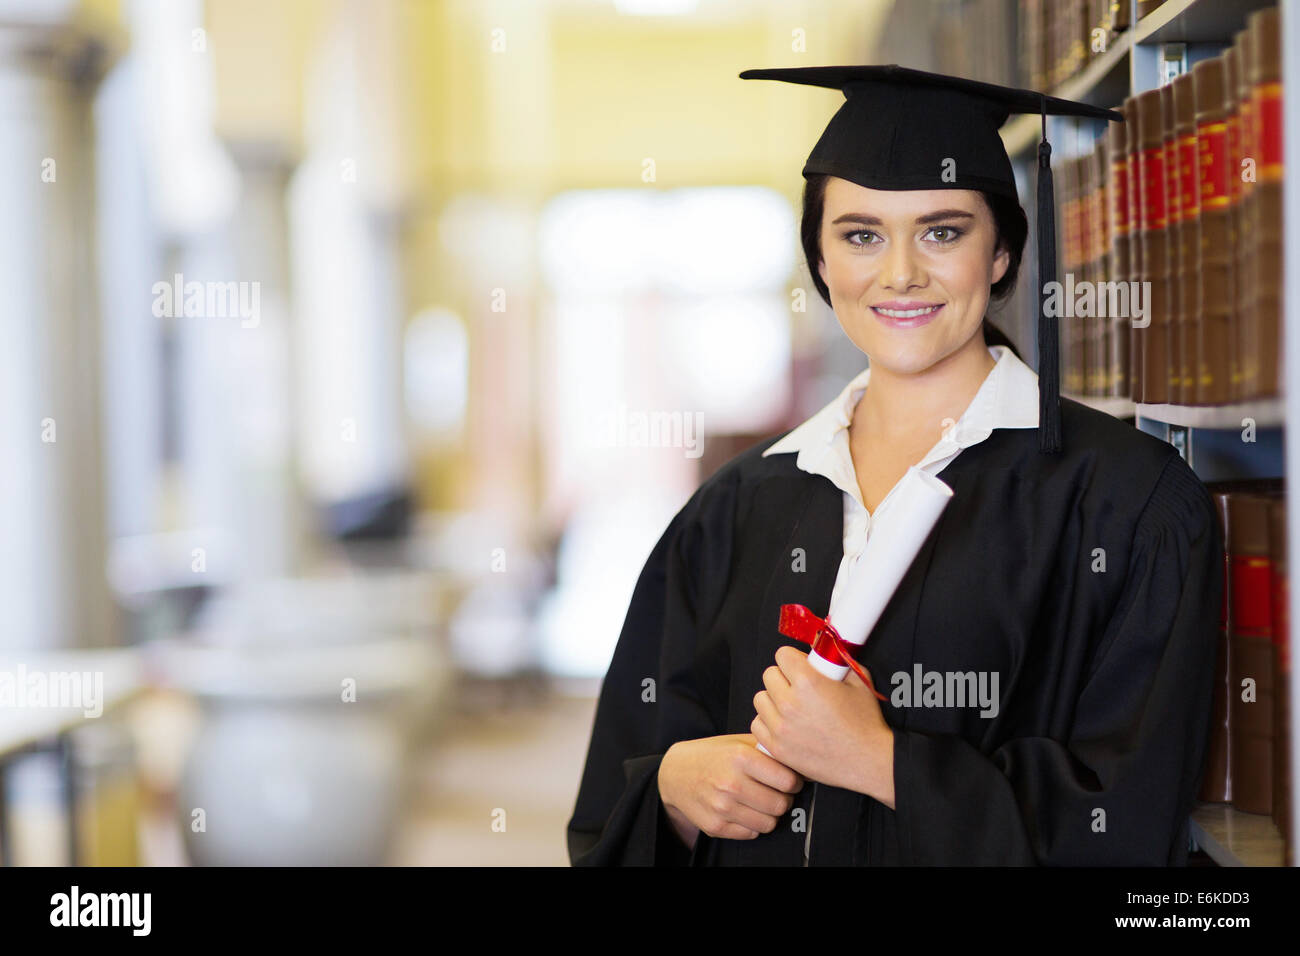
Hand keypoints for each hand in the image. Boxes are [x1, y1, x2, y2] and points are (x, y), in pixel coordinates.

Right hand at [657, 733, 804, 845]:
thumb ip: (767, 749)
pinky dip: (753, 824)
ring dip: (770, 814)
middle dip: (784, 799)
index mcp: (739, 757)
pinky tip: (745, 810)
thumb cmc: (711, 756)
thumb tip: (801, 762)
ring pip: (769, 823)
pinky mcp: (716, 827)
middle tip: (777, 792)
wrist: (675, 773)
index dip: (794, 781)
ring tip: (761, 802)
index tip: (790, 780)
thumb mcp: (737, 742)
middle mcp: (730, 783)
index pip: (787, 780)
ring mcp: (722, 807)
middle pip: (781, 804)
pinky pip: (752, 833)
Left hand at [751, 645, 894, 806]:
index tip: (800, 667)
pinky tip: (785, 724)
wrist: (868, 761)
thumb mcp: (858, 682)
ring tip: (791, 706)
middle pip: (769, 675)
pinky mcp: (777, 748)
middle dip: (783, 677)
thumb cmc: (865, 723)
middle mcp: (790, 703)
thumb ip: (836, 663)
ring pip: (760, 699)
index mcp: (808, 681)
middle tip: (797, 687)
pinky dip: (768, 722)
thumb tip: (822, 653)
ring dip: (773, 699)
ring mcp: (781, 727)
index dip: (793, 659)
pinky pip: (757, 724)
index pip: (782, 655)